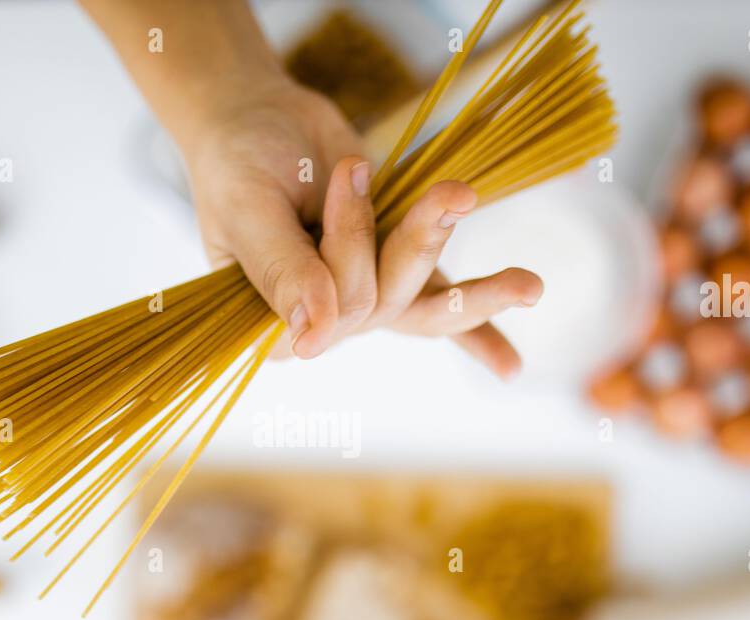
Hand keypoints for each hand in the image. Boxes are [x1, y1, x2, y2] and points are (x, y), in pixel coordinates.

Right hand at [176, 78, 542, 378]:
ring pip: (421, 305)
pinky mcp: (399, 273)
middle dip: (381, 230)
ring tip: (500, 248)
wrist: (261, 120)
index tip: (346, 174)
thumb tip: (312, 339)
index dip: (345, 257)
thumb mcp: (249, 209)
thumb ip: (281, 271)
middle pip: (377, 305)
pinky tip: (510, 369)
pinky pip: (442, 312)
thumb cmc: (239, 163)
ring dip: (464, 278)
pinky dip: (479, 335)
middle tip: (355, 165)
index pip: (326, 323)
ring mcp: (363, 300)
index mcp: (272, 324)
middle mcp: (322, 324)